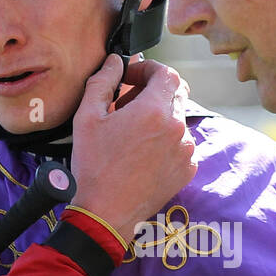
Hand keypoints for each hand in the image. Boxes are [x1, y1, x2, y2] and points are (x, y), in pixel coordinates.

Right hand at [71, 53, 196, 243]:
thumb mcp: (87, 117)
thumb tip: (114, 62)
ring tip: (132, 133)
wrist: (107, 213)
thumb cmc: (94, 167)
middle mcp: (178, 128)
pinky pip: (181, 143)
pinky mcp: (187, 169)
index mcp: (155, 110)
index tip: (131, 78)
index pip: (167, 73)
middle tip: (127, 104)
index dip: (148, 69)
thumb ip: (103, 82)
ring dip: (159, 116)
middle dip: (153, 91)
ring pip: (178, 118)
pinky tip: (142, 152)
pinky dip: (166, 140)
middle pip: (176, 93)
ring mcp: (186, 151)